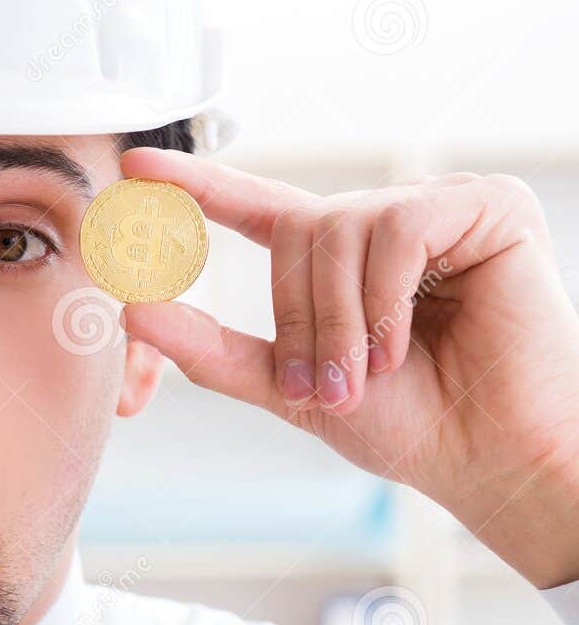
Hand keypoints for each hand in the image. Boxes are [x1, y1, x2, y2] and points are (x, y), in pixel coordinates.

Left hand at [121, 146, 578, 587]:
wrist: (490, 457)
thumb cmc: (411, 425)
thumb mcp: (290, 388)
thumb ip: (212, 348)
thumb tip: (133, 308)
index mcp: (341, 260)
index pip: (259, 207)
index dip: (200, 185)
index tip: (137, 167)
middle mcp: (387, 222)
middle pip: (299, 232)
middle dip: (301, 320)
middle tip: (326, 386)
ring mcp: (438, 207)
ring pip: (342, 229)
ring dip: (342, 320)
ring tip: (368, 375)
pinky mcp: (487, 204)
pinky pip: (398, 226)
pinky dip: (386, 296)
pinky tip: (404, 344)